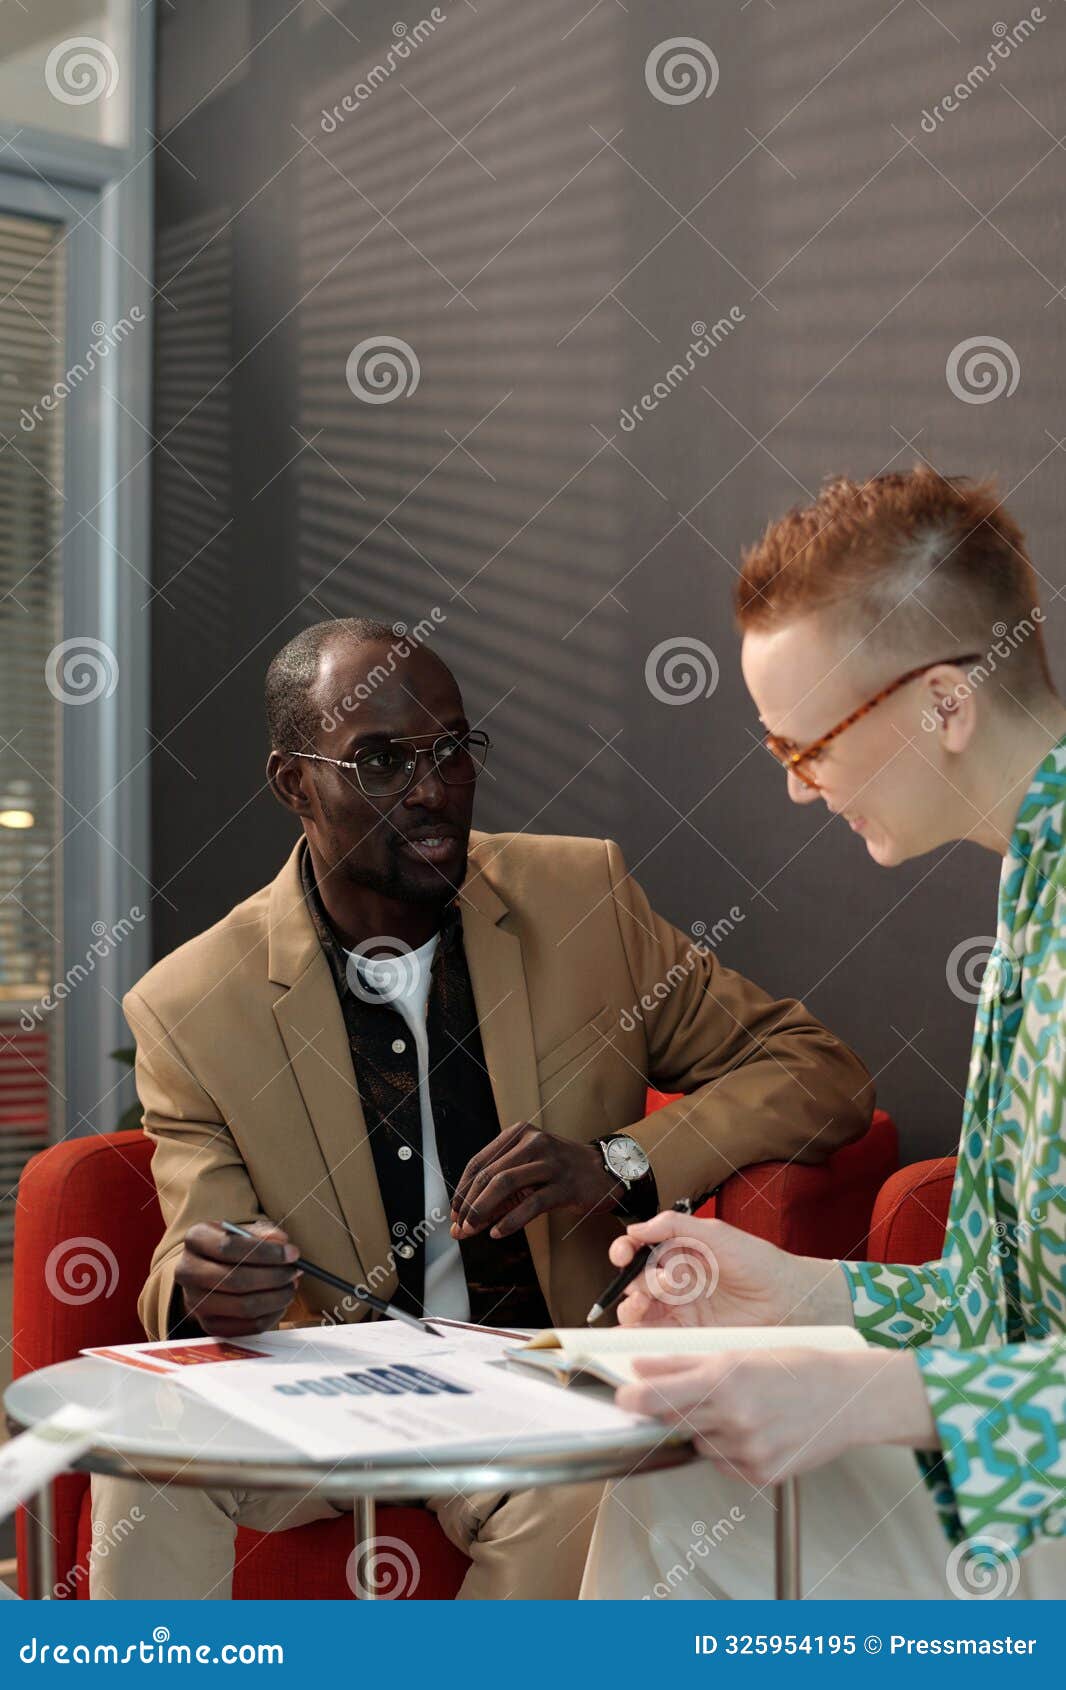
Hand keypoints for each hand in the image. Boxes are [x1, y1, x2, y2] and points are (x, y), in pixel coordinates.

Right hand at [175, 1220, 302, 1336]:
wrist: (209, 1270)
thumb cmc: (232, 1246)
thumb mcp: (244, 1231)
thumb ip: (263, 1233)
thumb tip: (282, 1242)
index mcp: (195, 1239)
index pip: (228, 1247)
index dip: (265, 1252)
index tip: (292, 1253)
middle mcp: (187, 1271)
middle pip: (235, 1279)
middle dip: (273, 1277)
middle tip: (295, 1272)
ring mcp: (195, 1302)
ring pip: (243, 1306)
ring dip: (276, 1298)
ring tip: (290, 1287)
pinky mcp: (208, 1325)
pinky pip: (246, 1327)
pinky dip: (271, 1316)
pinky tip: (280, 1303)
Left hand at [450, 1124, 620, 1239]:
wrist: (606, 1171)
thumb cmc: (560, 1171)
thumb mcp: (528, 1170)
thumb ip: (498, 1192)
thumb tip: (463, 1223)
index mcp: (518, 1133)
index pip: (479, 1162)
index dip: (462, 1189)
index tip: (454, 1213)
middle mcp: (533, 1142)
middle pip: (489, 1173)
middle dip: (469, 1203)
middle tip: (459, 1227)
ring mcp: (551, 1162)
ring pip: (506, 1184)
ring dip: (484, 1210)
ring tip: (473, 1230)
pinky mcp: (565, 1184)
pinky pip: (532, 1203)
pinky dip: (511, 1219)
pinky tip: (498, 1232)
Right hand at [611, 1212, 797, 1329]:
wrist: (785, 1297)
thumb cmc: (758, 1262)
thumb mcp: (715, 1233)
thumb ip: (673, 1225)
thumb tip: (636, 1228)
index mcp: (677, 1251)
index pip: (638, 1250)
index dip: (624, 1251)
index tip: (624, 1253)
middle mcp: (673, 1280)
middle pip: (633, 1281)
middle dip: (635, 1281)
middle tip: (660, 1282)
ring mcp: (679, 1308)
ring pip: (637, 1310)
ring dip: (631, 1306)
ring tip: (647, 1303)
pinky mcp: (687, 1333)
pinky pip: (654, 1335)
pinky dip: (638, 1335)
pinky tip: (639, 1331)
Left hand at [616, 1348, 936, 1484]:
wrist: (848, 1398)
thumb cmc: (798, 1368)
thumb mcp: (739, 1352)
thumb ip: (683, 1362)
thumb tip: (639, 1366)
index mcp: (726, 1380)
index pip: (658, 1399)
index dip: (634, 1399)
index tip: (623, 1397)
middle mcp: (734, 1418)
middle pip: (675, 1423)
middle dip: (670, 1412)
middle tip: (688, 1397)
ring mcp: (748, 1451)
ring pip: (700, 1444)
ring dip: (706, 1429)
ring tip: (739, 1409)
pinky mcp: (761, 1474)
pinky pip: (724, 1464)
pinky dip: (728, 1449)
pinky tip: (753, 1430)